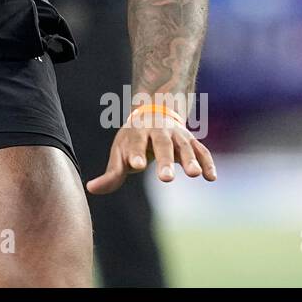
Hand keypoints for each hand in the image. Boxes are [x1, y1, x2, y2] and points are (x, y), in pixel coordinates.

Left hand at [85, 109, 216, 194]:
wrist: (154, 113)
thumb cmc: (133, 139)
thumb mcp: (120, 152)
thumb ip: (111, 173)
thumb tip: (90, 189)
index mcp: (137, 131)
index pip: (136, 142)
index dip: (136, 153)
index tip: (136, 165)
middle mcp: (159, 130)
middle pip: (162, 144)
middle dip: (164, 161)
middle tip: (165, 179)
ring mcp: (177, 134)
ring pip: (185, 146)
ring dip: (190, 159)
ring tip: (195, 175)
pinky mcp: (191, 141)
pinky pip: (202, 151)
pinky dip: (208, 162)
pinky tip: (211, 177)